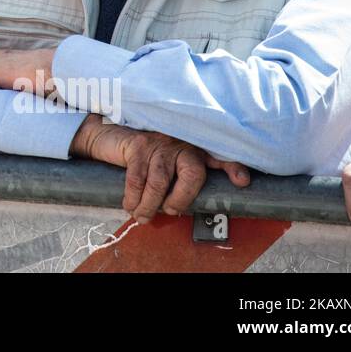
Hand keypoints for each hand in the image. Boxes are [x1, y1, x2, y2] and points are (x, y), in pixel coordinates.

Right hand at [73, 115, 250, 222]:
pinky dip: (133, 197)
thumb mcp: (167, 160)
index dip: (232, 167)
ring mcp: (159, 143)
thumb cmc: (144, 155)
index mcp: (193, 149)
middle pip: (192, 174)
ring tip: (142, 216)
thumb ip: (180, 177)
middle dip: (181, 199)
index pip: (219, 156)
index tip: (242, 181)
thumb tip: (181, 209)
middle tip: (171, 211)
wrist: (109, 135)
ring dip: (150, 205)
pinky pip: (137, 178)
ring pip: (160, 181)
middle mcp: (180, 143)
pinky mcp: (138, 145)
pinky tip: (130, 205)